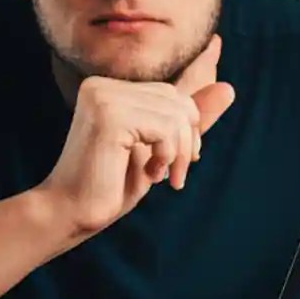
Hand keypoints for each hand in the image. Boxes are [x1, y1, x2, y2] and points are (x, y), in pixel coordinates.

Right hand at [38, 35, 234, 235]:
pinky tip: (150, 174)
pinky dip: (167, 155)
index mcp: (108, 87)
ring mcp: (103, 96)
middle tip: (175, 174)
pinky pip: (165, 127)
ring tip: (163, 176)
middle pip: (177, 102)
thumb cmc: (110, 185)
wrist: (69, 213)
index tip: (180, 160)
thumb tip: (230, 89)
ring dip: (178, 153)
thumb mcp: (158, 149)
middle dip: (187, 141)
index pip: (172, 94)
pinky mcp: (108, 114)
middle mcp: (102, 85)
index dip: (188, 128)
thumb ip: (188, 121)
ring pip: (176, 115)